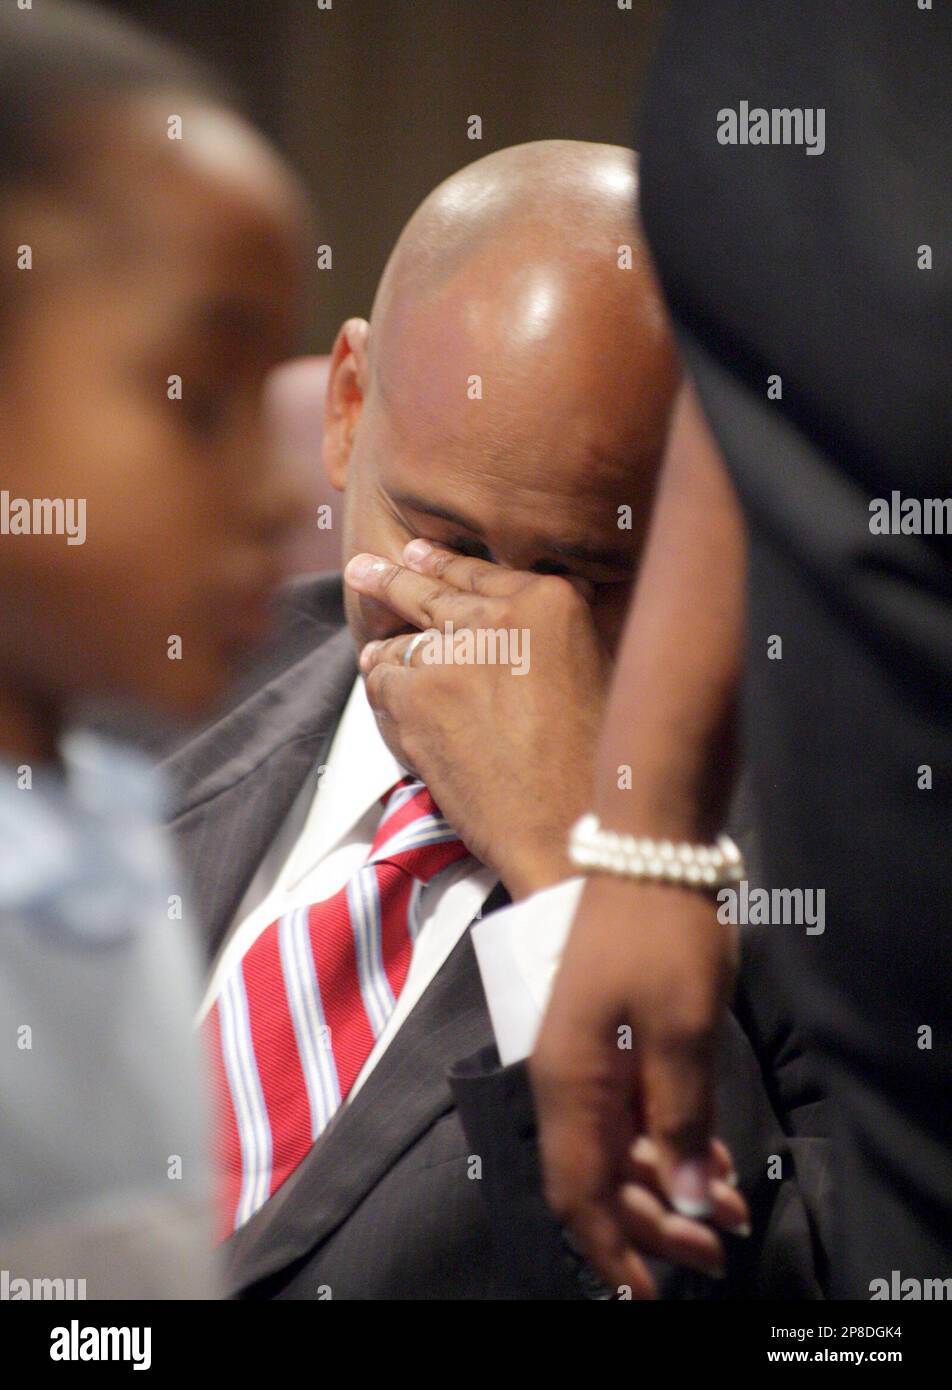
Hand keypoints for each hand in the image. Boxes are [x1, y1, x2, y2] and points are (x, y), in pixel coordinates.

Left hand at [345, 539, 609, 897]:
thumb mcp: (594, 671)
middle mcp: (498, 615)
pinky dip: (384, 694)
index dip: (441, 562)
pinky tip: (392, 705)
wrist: (568, 823)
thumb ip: (551, 633)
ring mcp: (452, 655)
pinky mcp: (416, 697)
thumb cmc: (593, 761)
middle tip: (361, 568)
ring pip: (400, 643)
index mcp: (550, 601)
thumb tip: (515, 615)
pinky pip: (382, 682)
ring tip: (376, 656)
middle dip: (390, 578)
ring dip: (390, 656)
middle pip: (429, 590)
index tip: (415, 552)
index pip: (482, 570)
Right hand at [530, 872, 744, 1292]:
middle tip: (719, 1254)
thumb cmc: (662, 935)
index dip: (611, 1249)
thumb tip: (687, 1199)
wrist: (651, 849)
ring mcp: (585, 1057)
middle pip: (598, 1176)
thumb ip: (680, 1119)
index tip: (651, 1293)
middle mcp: (565, 1079)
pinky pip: (632, 1110)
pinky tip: (712, 1159)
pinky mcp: (610, 1037)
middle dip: (654, 1224)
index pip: (576, 1191)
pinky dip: (670, 1141)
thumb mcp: (682, 1030)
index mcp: (568, 1082)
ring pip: (618, 1146)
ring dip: (669, 1185)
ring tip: (733, 1213)